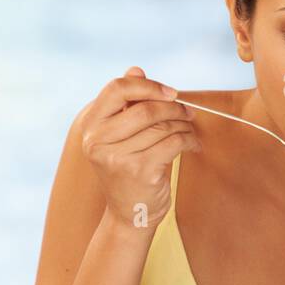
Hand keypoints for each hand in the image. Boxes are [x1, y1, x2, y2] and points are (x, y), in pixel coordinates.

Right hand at [79, 66, 199, 231]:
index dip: (147, 85)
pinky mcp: (140, 170)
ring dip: (184, 124)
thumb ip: (126, 104)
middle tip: (188, 111)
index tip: (170, 92)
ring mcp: (117, 157)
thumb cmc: (127, 171)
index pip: (116, 89)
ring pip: (162, 126)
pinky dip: (189, 140)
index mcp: (91, 127)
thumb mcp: (121, 136)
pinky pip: (173, 142)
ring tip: (191, 128)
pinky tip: (193, 144)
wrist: (129, 215)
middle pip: (144, 108)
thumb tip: (136, 70)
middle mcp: (98, 141)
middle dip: (173, 107)